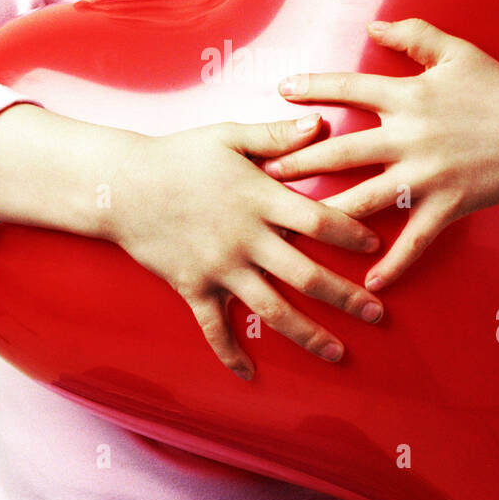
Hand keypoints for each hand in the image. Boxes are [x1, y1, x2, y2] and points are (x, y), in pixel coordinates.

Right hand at [105, 116, 386, 381]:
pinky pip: (214, 328)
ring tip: (338, 353)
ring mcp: (219, 268)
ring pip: (271, 310)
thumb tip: (323, 125)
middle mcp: (245, 239)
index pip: (318, 220)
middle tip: (377, 314)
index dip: (350, 234)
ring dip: (308, 335)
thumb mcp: (230, 136)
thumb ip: (277, 135)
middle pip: (305, 276)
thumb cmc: (179, 155)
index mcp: (259, 200)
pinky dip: (231, 354)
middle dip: (345, 297)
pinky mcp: (194, 287)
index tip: (376, 248)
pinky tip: (250, 375)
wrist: (121, 186)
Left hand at [261, 18, 498, 291]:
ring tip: (293, 224)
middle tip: (264, 170)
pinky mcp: (449, 205)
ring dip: (327, 212)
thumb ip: (412, 36)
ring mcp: (429, 174)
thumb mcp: (457, 52)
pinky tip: (369, 281)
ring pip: (367, 198)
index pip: (350, 87)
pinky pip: (415, 240)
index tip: (280, 92)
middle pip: (343, 150)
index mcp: (410, 95)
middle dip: (300, 161)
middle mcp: (412, 136)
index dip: (313, 88)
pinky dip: (394, 263)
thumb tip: (372, 25)